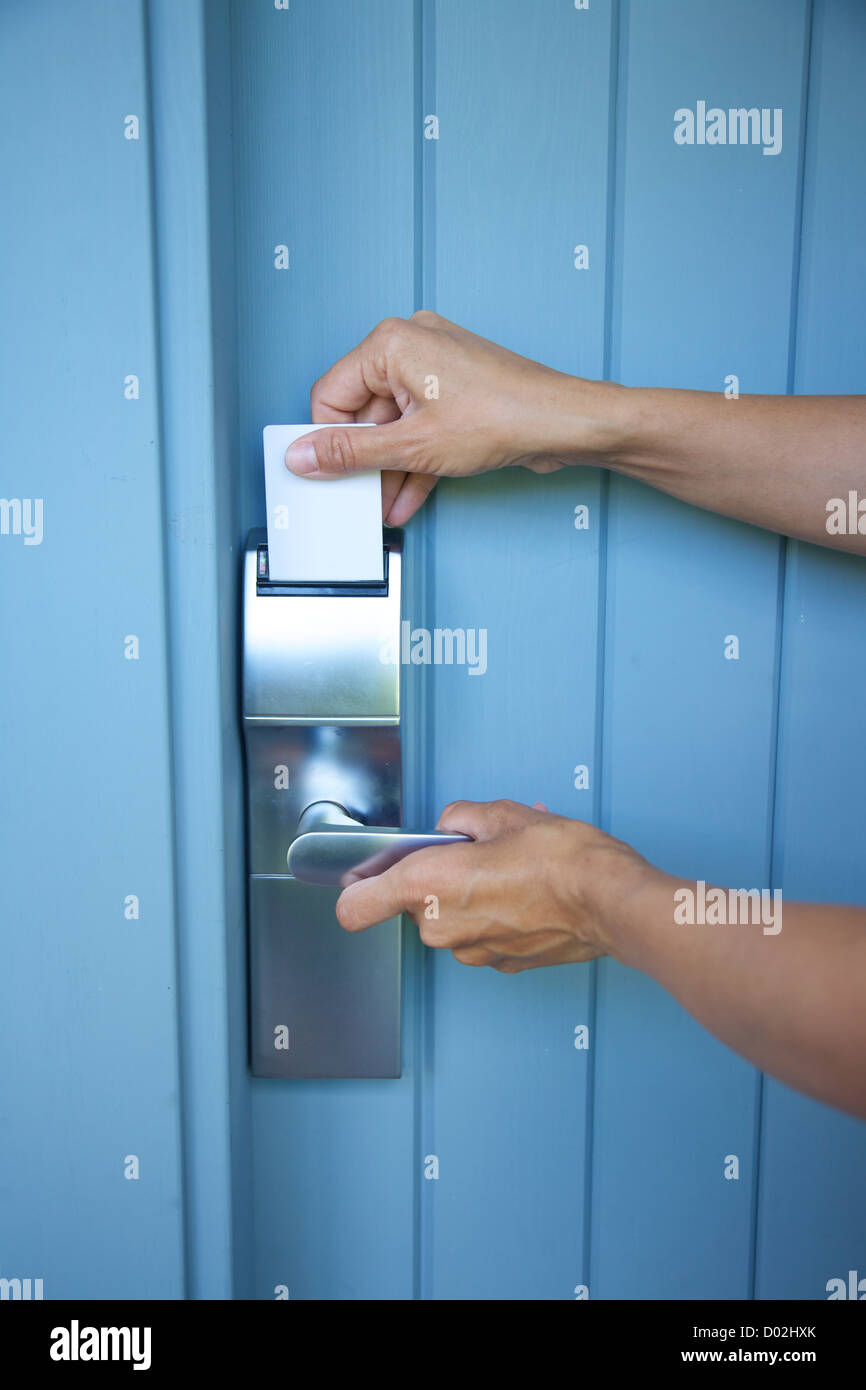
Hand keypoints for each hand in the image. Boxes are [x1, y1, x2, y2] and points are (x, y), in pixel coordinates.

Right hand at [284, 312, 621, 523]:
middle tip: (357, 499)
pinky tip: (405, 500)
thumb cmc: (501, 415)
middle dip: (364, 463)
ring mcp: (435, 369)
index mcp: (390, 343)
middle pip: (364, 413)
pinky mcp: (456, 393)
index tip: (325, 474)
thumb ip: (350, 453)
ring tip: (383, 508)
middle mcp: (411, 346)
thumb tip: (304, 457)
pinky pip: (421, 428)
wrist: (563, 423)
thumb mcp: (411, 445)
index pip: (331, 394)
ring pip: (395, 426)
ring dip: (389, 470)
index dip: (328, 441)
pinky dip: (414, 462)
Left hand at [335, 798, 650, 972]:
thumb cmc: (561, 860)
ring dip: (468, 897)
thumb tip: (452, 825)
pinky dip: (494, 916)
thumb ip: (461, 818)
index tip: (369, 874)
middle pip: (412, 905)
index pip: (354, 907)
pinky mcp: (501, 964)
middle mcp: (441, 927)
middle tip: (473, 854)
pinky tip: (526, 894)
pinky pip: (481, 935)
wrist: (609, 902)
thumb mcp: (503, 815)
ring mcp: (471, 952)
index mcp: (427, 885)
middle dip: (436, 878)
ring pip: (450, 920)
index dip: (359, 887)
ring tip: (509, 870)